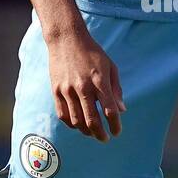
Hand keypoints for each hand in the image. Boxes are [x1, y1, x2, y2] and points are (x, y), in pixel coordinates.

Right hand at [47, 25, 125, 140]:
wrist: (66, 39)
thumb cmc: (92, 53)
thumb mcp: (110, 66)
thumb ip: (116, 89)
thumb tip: (122, 110)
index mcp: (99, 81)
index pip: (110, 111)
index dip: (115, 125)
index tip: (116, 132)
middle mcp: (83, 87)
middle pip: (92, 120)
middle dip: (100, 134)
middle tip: (104, 138)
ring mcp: (67, 90)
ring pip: (76, 121)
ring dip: (85, 131)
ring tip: (92, 133)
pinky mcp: (56, 90)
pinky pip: (63, 115)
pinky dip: (71, 124)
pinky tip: (78, 125)